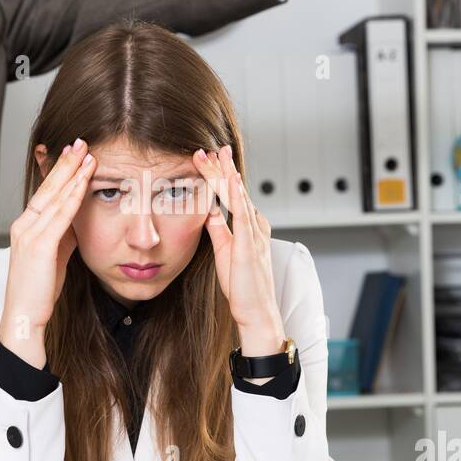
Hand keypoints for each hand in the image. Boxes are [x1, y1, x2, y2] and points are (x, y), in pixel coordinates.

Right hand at [0, 139, 95, 369]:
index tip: (72, 152)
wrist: (24, 318)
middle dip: (65, 162)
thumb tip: (78, 219)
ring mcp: (29, 234)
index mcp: (26, 226)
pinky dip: (74, 194)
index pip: (45, 192)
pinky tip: (85, 180)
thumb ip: (64, 235)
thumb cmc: (40, 291)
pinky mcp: (38, 245)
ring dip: (72, 172)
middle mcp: (24, 225)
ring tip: (86, 152)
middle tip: (80, 140)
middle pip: (48, 187)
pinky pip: (60, 214)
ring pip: (55, 196)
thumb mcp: (56, 256)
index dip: (58, 171)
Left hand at [192, 144, 286, 359]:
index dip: (217, 177)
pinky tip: (232, 182)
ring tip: (216, 155)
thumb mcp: (225, 251)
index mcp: (248, 227)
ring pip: (239, 197)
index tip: (203, 160)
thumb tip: (207, 211)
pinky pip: (243, 216)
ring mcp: (254, 235)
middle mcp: (254, 226)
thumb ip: (218, 230)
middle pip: (235, 191)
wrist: (256, 312)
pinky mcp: (250, 246)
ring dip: (227, 175)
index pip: (230, 196)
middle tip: (208, 148)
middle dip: (221, 169)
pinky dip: (238, 197)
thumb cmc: (243, 286)